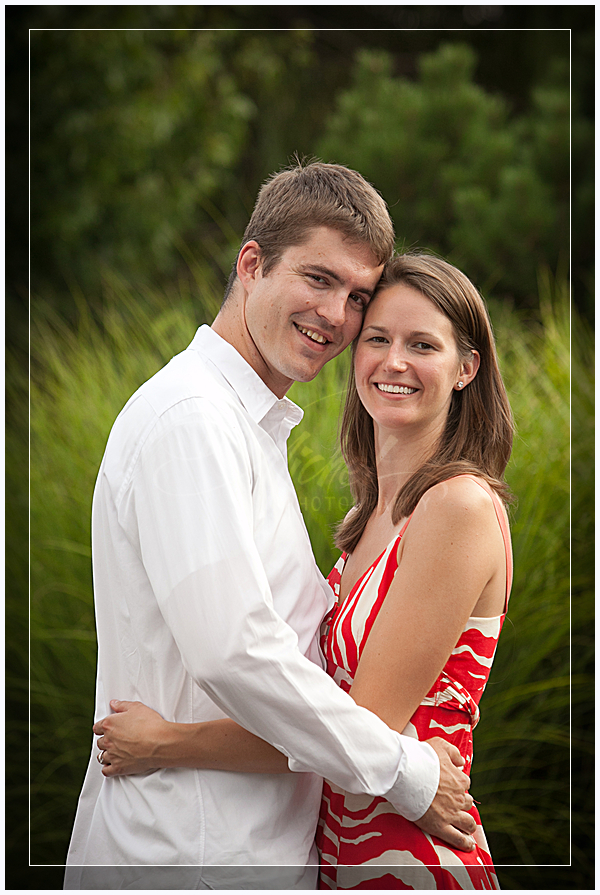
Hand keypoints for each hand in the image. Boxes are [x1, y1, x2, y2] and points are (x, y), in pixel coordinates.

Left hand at [93, 699, 166, 776]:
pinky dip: (108, 768)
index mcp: (109, 725)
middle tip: (113, 739)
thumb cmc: (150, 724)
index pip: (97, 727)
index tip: (105, 728)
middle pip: (100, 742)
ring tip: (113, 752)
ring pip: (101, 756)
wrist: (159, 743)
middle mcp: (108, 740)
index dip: (101, 727)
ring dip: (106, 754)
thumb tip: (114, 704)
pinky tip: (112, 765)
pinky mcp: (118, 768)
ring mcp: (112, 755)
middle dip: (105, 740)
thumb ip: (122, 705)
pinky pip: (106, 771)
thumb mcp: (137, 707)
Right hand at [414, 737, 476, 851]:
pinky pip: (457, 838)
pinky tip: (468, 845)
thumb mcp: (440, 745)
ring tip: (465, 826)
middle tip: (452, 803)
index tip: (449, 785)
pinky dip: (465, 843)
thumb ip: (454, 753)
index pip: (465, 784)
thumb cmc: (421, 757)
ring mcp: (450, 813)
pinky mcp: (440, 826)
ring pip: (468, 822)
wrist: (406, 772)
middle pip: (467, 803)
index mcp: (460, 780)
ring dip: (468, 824)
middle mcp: (459, 798)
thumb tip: (461, 762)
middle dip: (462, 803)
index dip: (457, 784)